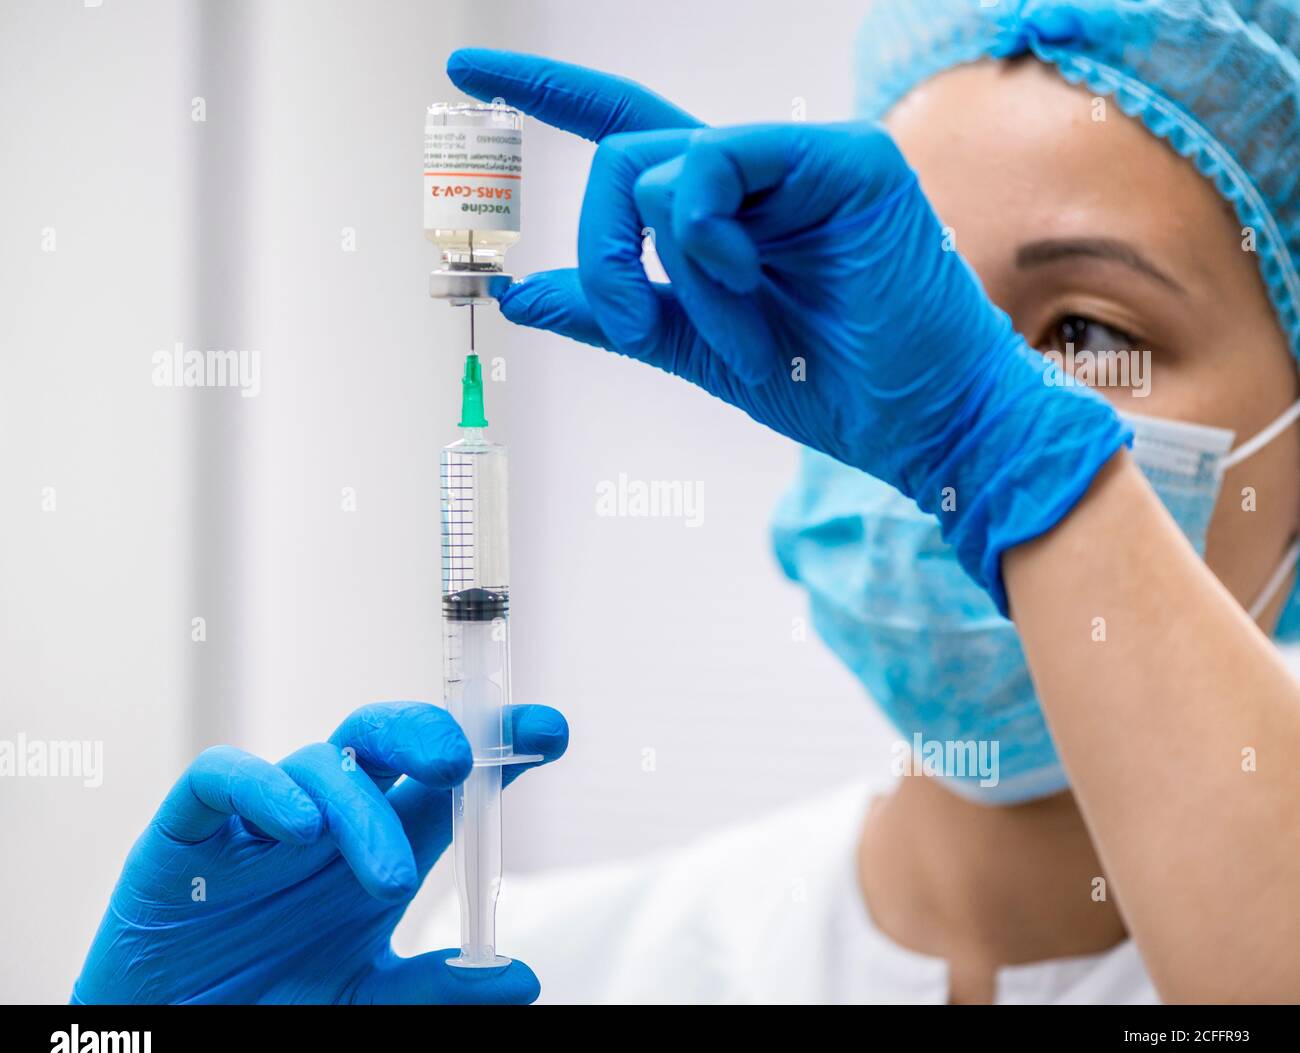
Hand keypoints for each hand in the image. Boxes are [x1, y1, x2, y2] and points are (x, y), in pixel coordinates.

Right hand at [73, 701, 566, 1003]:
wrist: (173, 1039)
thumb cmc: (270, 1006)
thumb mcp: (363, 1005)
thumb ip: (434, 993)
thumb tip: (519, 978)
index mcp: (378, 850)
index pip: (445, 783)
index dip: (497, 748)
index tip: (551, 732)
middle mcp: (328, 822)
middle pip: (382, 740)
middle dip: (427, 732)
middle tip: (459, 763)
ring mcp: (261, 821)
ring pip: (318, 763)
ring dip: (358, 810)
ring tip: (389, 880)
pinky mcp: (188, 831)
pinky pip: (223, 777)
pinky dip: (260, 787)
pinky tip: (298, 827)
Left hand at [448, 49, 1128, 609]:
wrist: (918, 425)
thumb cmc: (827, 387)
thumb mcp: (696, 351)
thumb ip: (616, 313)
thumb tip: (520, 292)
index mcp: (726, 213)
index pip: (628, 133)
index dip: (545, 96)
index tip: (465, 73)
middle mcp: (757, 176)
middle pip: (625, 157)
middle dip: (604, 250)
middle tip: (627, 319)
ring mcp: (800, 160)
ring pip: (664, 168)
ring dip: (679, 277)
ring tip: (743, 338)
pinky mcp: (843, 159)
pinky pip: (716, 165)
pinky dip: (706, 240)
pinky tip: (748, 277)